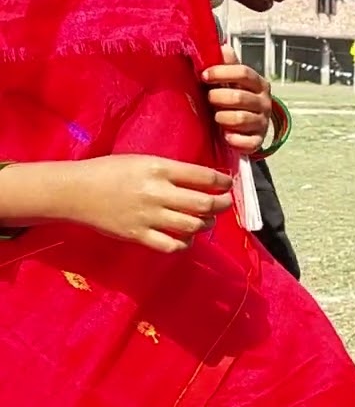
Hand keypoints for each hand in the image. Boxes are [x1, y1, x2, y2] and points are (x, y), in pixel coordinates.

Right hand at [62, 155, 232, 252]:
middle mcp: (157, 193)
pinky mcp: (138, 235)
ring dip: (207, 224)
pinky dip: (185, 243)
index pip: (204, 176)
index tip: (228, 184)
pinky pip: (171, 245)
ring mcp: (148, 216)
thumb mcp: (144, 161)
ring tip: (207, 220)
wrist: (75, 191)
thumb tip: (204, 180)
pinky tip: (186, 238)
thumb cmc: (111, 171)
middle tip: (225, 203)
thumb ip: (173, 171)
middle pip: (205, 203)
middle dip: (223, 204)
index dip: (223, 181)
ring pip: (193, 225)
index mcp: (159, 169)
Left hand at [203, 45, 271, 153]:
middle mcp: (264, 102)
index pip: (244, 73)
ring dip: (222, 117)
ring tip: (215, 117)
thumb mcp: (232, 81)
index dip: (222, 73)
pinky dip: (233, 139)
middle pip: (239, 96)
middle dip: (217, 97)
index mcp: (258, 84)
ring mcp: (262, 122)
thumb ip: (227, 65)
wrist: (246, 128)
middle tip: (208, 99)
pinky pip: (246, 141)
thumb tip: (222, 46)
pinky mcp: (258, 141)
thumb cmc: (234, 100)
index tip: (204, 76)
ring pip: (240, 118)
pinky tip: (225, 136)